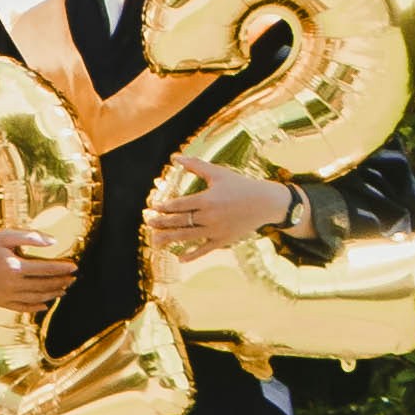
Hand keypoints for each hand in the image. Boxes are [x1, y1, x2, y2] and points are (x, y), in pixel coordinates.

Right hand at [0, 226, 73, 312]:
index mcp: (13, 266)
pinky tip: (46, 304)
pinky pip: (21, 307)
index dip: (62, 268)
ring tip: (64, 289)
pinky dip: (35, 307)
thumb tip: (54, 242)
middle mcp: (10, 283)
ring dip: (52, 294)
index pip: (45, 269)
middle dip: (60, 281)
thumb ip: (30, 237)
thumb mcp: (6, 235)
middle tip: (73, 278)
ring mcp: (4, 295)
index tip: (75, 266)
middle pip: (43, 285)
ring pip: (35, 298)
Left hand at [147, 167, 291, 265]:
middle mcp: (210, 217)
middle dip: (162, 223)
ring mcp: (216, 230)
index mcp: (207, 199)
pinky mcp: (224, 240)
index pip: (180, 205)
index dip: (165, 207)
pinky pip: (205, 249)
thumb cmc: (240, 185)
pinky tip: (180, 258)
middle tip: (148, 223)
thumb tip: (175, 157)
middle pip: (180, 221)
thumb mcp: (218, 173)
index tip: (153, 208)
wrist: (265, 203)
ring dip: (170, 239)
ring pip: (188, 237)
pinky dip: (192, 255)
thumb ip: (195, 165)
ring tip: (155, 241)